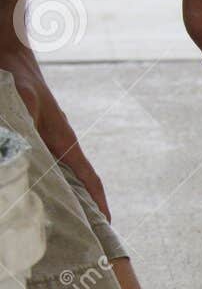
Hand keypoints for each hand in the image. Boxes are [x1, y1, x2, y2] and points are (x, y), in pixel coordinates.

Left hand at [0, 50, 110, 216]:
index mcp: (64, 141)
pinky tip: (36, 195)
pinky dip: (44, 186)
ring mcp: (46, 142)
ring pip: (60, 178)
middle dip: (84, 210)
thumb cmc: (15, 76)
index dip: (98, 203)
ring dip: (64, 200)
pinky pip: (43, 168)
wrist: (7, 51)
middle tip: (84, 238)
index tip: (104, 226)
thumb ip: (25, 128)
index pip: (89, 179)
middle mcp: (59, 145)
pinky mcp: (31, 138)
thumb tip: (24, 151)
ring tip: (61, 225)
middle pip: (78, 184)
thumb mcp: (21, 101)